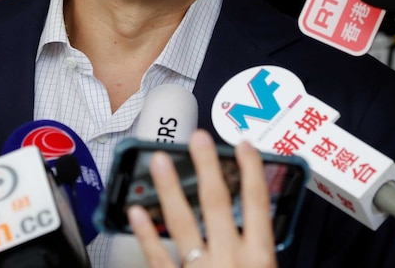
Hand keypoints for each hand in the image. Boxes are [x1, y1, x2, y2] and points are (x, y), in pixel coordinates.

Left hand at [127, 130, 276, 267]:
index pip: (256, 201)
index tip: (244, 145)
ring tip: (160, 160)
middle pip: (216, 202)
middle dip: (206, 166)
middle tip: (198, 138)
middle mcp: (230, 258)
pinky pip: (158, 257)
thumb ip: (258, 249)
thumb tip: (250, 221)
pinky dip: (146, 233)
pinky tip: (136, 211)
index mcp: (259, 255)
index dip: (251, 169)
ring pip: (182, 222)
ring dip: (170, 188)